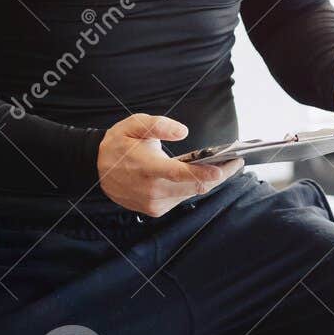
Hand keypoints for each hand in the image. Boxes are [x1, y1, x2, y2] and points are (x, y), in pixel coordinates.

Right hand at [96, 113, 239, 215]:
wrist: (96, 168)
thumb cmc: (119, 143)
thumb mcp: (134, 124)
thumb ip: (158, 125)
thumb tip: (183, 131)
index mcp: (147, 168)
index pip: (181, 173)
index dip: (206, 172)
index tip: (226, 167)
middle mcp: (152, 190)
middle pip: (194, 186)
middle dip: (218, 174)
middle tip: (236, 161)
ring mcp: (153, 203)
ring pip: (191, 193)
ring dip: (209, 181)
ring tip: (226, 166)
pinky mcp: (155, 210)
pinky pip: (182, 198)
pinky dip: (194, 187)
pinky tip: (204, 175)